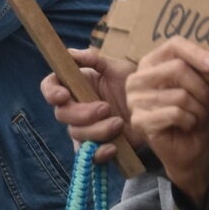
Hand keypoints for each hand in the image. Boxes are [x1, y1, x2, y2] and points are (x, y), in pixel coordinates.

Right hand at [42, 48, 140, 162]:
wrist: (158, 109)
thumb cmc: (135, 85)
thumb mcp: (118, 68)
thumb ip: (94, 59)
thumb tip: (70, 53)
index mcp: (76, 85)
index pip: (50, 87)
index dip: (51, 92)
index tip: (64, 96)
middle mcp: (76, 107)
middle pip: (61, 114)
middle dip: (82, 113)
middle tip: (106, 108)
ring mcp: (86, 128)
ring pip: (76, 134)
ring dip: (97, 130)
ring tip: (119, 123)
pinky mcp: (97, 146)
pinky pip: (87, 156)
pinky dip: (98, 153)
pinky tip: (113, 147)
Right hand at [128, 38, 208, 202]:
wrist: (194, 150)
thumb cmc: (201, 115)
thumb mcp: (208, 87)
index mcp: (151, 64)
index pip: (173, 45)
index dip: (197, 52)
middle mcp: (137, 79)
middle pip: (176, 68)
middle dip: (203, 88)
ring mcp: (134, 100)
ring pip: (179, 94)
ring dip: (200, 108)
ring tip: (201, 116)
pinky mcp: (139, 120)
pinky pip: (175, 113)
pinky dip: (191, 121)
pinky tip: (190, 126)